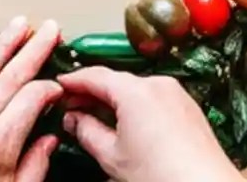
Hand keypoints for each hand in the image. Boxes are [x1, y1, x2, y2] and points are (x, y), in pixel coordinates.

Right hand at [57, 67, 244, 181]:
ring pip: (135, 90)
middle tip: (71, 108)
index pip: (94, 75)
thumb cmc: (164, 176)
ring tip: (96, 120)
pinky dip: (135, 106)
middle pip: (115, 81)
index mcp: (135, 91)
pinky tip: (125, 125)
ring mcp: (176, 94)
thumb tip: (74, 120)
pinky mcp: (187, 107)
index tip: (58, 87)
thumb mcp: (112, 156)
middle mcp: (158, 84)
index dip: (72, 81)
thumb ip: (87, 132)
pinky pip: (153, 99)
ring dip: (113, 101)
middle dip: (92, 93)